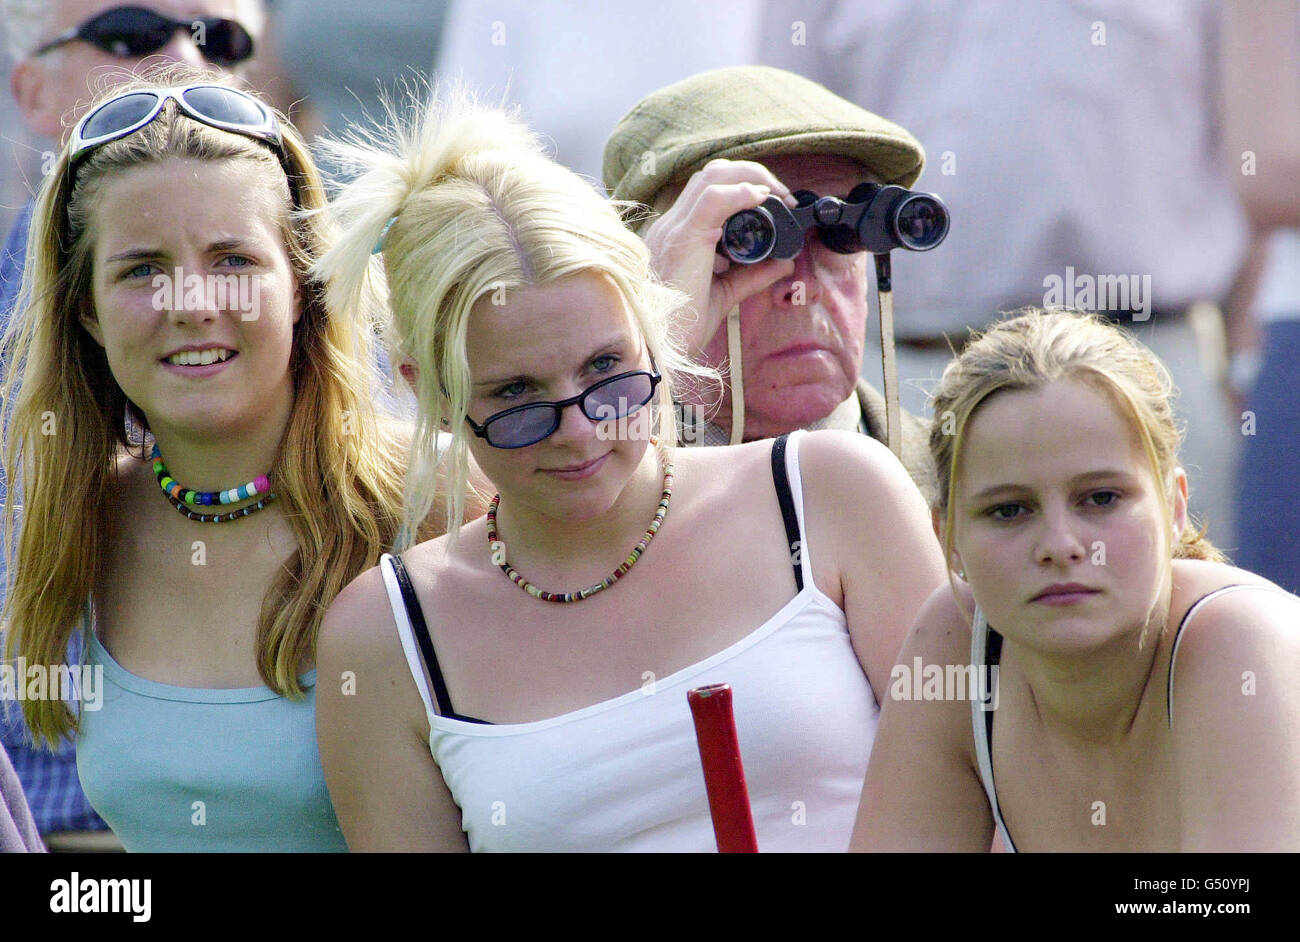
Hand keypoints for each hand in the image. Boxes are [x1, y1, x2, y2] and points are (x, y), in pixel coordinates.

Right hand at [641, 159, 797, 358]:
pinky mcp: (682, 239)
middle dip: (752, 175)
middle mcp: (672, 225)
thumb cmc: (679, 326)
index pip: (709, 189)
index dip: (744, 185)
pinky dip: (740, 193)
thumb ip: (752, 276)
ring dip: (751, 179)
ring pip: (711, 176)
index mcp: (677, 235)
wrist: (655, 349)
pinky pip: (712, 199)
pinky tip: (761, 199)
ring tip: (778, 197)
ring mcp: (675, 229)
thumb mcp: (724, 294)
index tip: (774, 203)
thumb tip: (784, 262)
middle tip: (782, 197)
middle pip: (712, 173)